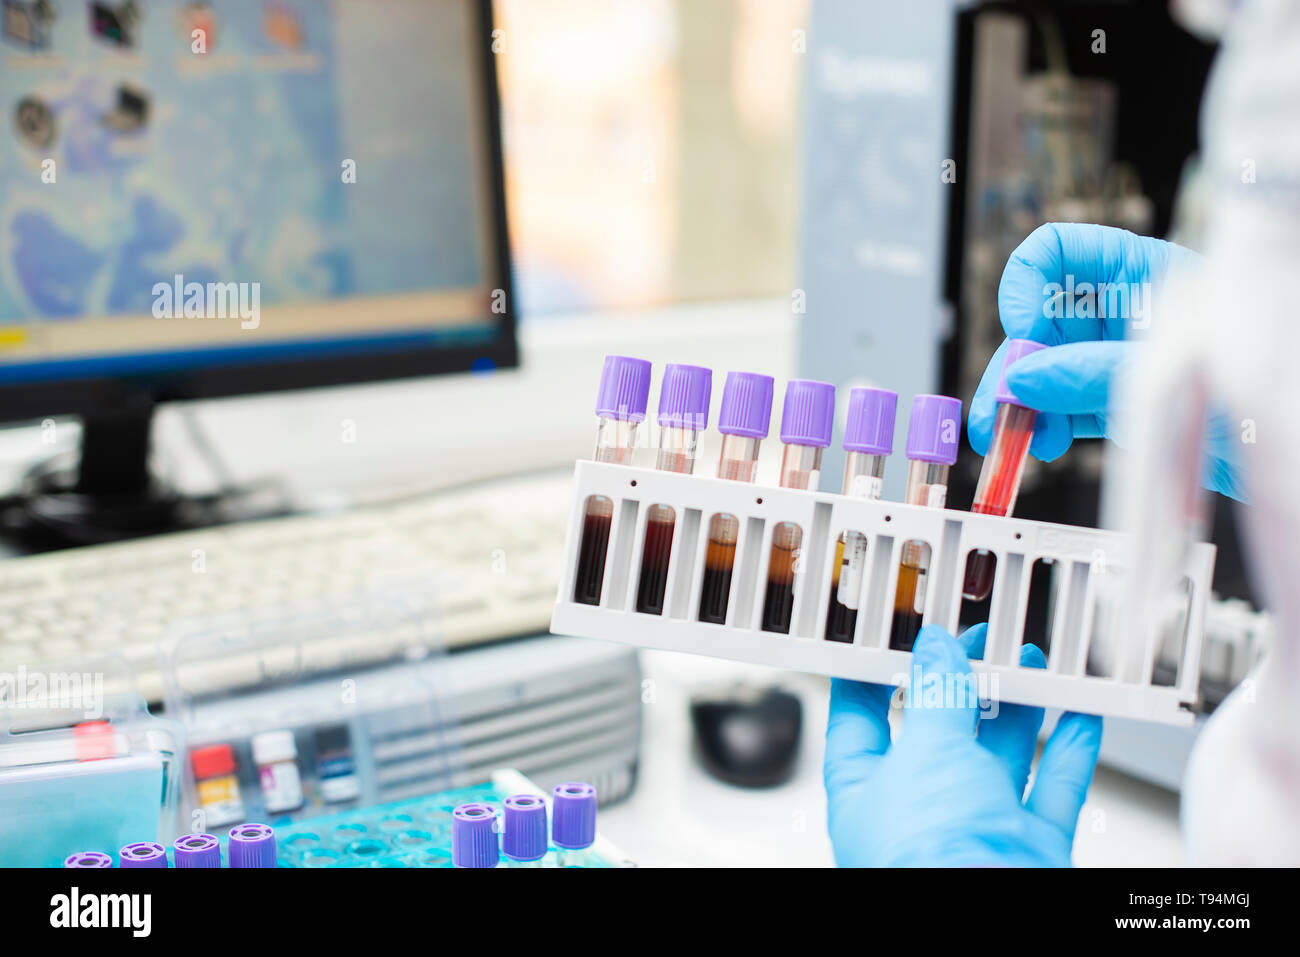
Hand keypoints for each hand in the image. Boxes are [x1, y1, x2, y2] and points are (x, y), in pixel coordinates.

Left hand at [824, 624, 1102, 866]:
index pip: (861, 716)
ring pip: (1001, 755)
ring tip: (1033, 659)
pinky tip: (1080, 711)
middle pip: (940, 730)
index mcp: (868, 792)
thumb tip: (935, 649)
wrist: (994, 937)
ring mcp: (978, 830)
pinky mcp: (1030, 849)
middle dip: (963, 681)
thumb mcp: (928, 753)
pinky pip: (1054, 790)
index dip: (878, 669)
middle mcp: (921, 811)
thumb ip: (937, 694)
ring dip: (1020, 705)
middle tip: (981, 637)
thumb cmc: (932, 862)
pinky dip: (1071, 749)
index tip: (898, 630)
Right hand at [967, 223, 1242, 498]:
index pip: (1061, 252)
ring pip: (1040, 368)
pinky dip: (1039, 425)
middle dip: (1011, 361)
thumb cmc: (1265, 387)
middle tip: (999, 407)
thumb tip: (1022, 381)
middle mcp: (1120, 312)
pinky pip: (1058, 405)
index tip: (1021, 335)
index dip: (1027, 285)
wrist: (1295, 449)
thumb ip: (1092, 374)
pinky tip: (1039, 445)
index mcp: (1142, 275)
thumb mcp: (1175, 373)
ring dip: (1015, 401)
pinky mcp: (1113, 402)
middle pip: (1039, 319)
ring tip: (1008, 440)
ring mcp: (1113, 357)